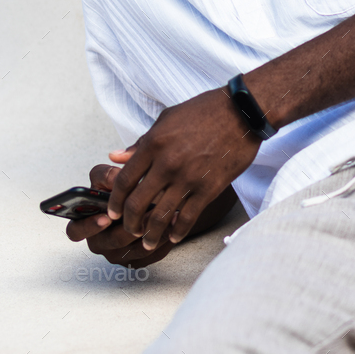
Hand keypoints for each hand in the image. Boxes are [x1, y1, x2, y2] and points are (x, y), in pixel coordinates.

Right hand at [66, 162, 173, 266]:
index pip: (76, 231)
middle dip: (129, 229)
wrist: (145, 199)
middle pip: (111, 242)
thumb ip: (109, 174)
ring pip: (135, 249)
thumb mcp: (110, 176)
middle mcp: (99, 241)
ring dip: (153, 231)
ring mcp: (118, 253)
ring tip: (168, 214)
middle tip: (146, 216)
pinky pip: (151, 256)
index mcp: (86, 221)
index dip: (89, 226)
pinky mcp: (137, 260)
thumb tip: (115, 176)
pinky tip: (175, 223)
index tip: (106, 217)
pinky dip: (165, 239)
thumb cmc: (121, 189)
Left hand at [107, 87, 259, 250]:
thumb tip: (116, 157)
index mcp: (154, 143)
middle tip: (130, 229)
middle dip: (129, 222)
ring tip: (148, 242)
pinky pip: (188, 217)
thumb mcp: (167, 119)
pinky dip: (178, 231)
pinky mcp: (209, 188)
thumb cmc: (204, 111)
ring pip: (160, 216)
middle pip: (137, 203)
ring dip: (151, 234)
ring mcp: (188, 178)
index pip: (124, 180)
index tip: (114, 211)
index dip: (115, 200)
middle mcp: (167, 163)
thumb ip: (141, 141)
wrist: (241, 112)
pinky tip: (173, 236)